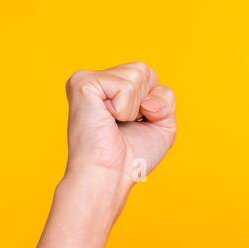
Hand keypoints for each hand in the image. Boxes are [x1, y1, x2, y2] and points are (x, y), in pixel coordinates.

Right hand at [63, 62, 176, 186]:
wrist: (110, 175)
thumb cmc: (131, 158)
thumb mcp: (163, 125)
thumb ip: (166, 98)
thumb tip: (148, 97)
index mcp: (111, 87)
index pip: (149, 75)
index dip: (154, 103)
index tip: (135, 125)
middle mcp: (97, 79)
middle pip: (145, 70)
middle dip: (148, 103)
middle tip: (125, 125)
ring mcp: (87, 78)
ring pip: (138, 75)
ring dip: (135, 108)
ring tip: (115, 123)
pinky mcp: (83, 83)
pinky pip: (126, 86)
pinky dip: (125, 109)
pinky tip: (108, 120)